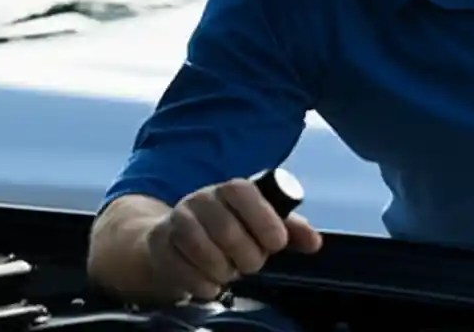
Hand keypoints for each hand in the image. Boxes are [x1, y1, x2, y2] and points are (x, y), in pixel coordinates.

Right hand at [144, 178, 322, 300]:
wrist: (175, 241)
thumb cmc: (227, 230)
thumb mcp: (261, 225)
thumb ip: (290, 230)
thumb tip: (314, 242)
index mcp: (231, 189)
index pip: (245, 193)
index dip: (263, 219)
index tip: (277, 244)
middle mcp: (202, 199)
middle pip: (227, 230)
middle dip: (247, 256)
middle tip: (250, 263)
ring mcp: (178, 220)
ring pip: (205, 252)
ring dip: (224, 271)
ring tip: (229, 270)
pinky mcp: (160, 244)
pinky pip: (185, 271)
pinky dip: (204, 284)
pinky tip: (210, 280)